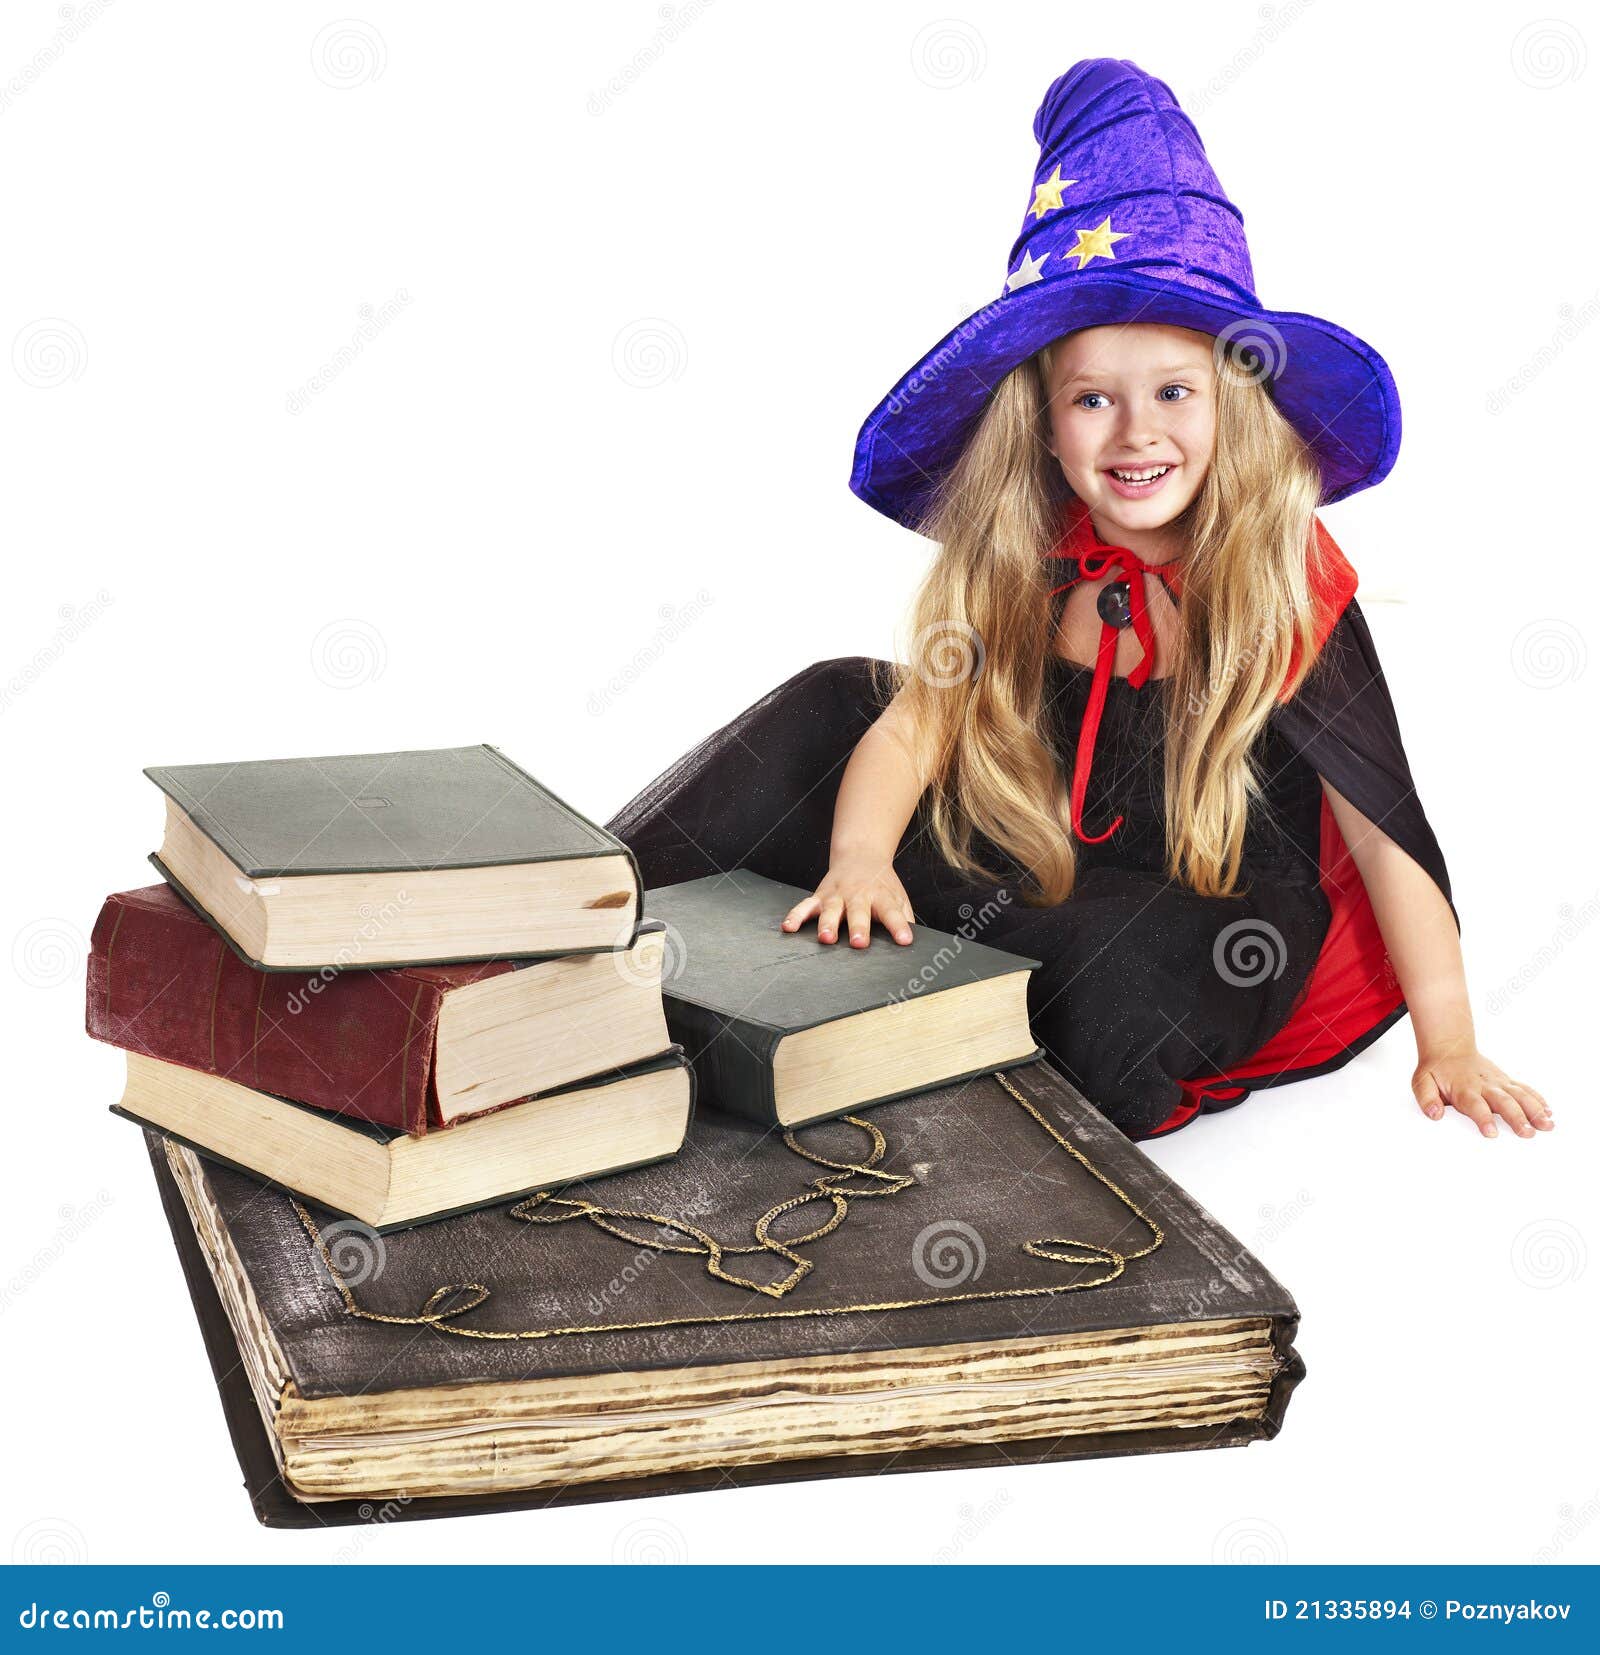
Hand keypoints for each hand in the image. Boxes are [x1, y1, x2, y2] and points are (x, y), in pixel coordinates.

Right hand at [780, 855, 914, 947]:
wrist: (861, 855)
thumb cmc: (882, 884)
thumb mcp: (898, 897)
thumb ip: (904, 919)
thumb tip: (912, 944)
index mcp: (881, 897)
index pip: (893, 913)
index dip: (899, 926)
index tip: (905, 940)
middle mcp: (858, 895)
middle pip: (858, 912)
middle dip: (858, 927)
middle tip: (859, 943)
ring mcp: (836, 895)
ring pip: (830, 910)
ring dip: (827, 924)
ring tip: (826, 938)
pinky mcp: (819, 896)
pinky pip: (805, 906)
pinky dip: (795, 916)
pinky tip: (788, 928)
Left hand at [1412, 1045, 1553, 1138]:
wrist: (1450, 1047)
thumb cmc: (1436, 1069)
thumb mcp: (1421, 1082)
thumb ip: (1426, 1098)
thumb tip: (1434, 1114)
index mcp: (1464, 1089)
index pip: (1475, 1105)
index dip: (1483, 1119)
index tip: (1491, 1133)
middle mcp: (1485, 1086)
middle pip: (1503, 1102)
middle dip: (1517, 1118)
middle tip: (1527, 1133)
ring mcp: (1499, 1082)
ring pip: (1520, 1095)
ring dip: (1534, 1110)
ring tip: (1547, 1125)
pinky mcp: (1506, 1081)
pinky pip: (1525, 1089)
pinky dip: (1537, 1100)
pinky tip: (1549, 1112)